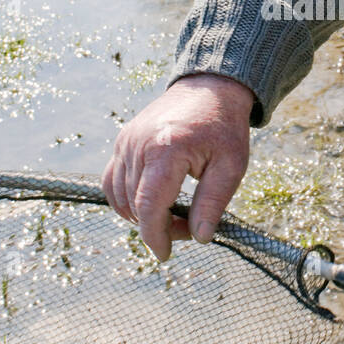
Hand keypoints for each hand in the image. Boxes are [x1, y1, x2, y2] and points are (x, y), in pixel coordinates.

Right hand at [101, 73, 253, 260]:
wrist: (210, 88)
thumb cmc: (224, 128)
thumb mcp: (231, 166)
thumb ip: (213, 203)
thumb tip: (200, 237)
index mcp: (166, 150)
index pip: (148, 206)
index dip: (155, 236)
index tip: (166, 255)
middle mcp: (138, 145)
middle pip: (135, 205)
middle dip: (158, 227)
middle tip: (189, 227)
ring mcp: (126, 142)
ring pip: (120, 197)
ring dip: (142, 216)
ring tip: (175, 214)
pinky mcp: (122, 142)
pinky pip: (112, 181)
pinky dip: (127, 200)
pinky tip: (151, 204)